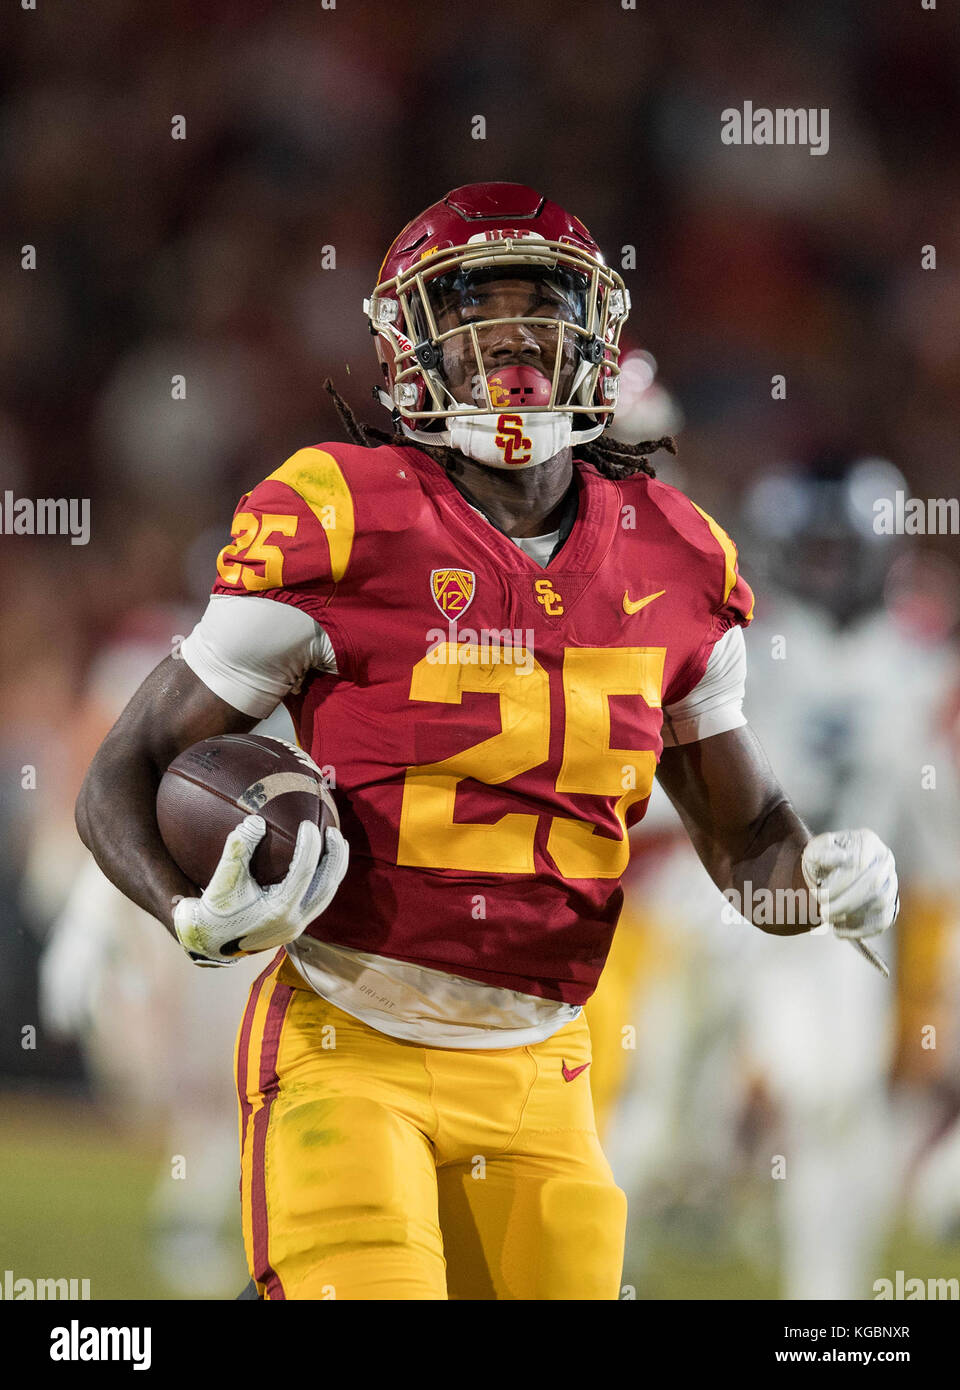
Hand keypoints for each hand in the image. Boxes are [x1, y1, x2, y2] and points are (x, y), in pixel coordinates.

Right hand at [173, 814, 348, 966]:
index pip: (304, 872)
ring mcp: (298, 927)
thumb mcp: (223, 878)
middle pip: (326, 885)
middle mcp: (293, 921)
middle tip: (333, 831)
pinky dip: (324, 880)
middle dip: (336, 856)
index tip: (307, 823)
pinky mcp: (296, 928)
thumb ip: (237, 848)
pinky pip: (319, 901)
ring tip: (336, 844)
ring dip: (335, 869)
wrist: (210, 941)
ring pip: (326, 895)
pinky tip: (322, 863)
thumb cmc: (216, 908)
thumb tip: (256, 821)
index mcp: (278, 910)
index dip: (310, 845)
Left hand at [801, 829, 898, 939]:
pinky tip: (840, 930)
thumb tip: (842, 858)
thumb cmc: (821, 860)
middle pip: (873, 885)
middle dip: (845, 903)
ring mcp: (891, 883)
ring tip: (829, 920)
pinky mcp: (891, 904)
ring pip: (880, 904)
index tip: (820, 896)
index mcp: (867, 841)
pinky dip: (861, 929)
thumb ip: (823, 852)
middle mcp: (885, 860)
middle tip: (824, 913)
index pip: (861, 863)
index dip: (841, 883)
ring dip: (852, 916)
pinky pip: (883, 921)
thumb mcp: (815, 850)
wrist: (828, 873)